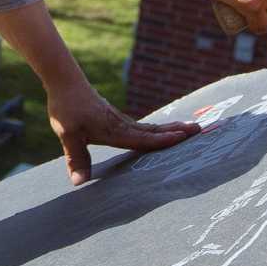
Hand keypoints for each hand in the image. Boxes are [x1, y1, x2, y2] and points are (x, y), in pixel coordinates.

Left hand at [46, 83, 200, 184]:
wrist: (65, 81)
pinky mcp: (116, 118)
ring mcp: (121, 120)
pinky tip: (162, 131)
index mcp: (115, 130)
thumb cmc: (67, 108)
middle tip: (201, 130)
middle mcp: (122, 125)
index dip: (163, 140)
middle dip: (177, 132)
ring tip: (191, 128)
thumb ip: (77, 158)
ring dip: (171, 129)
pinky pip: (142, 126)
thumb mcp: (68, 135)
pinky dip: (157, 129)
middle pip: (154, 131)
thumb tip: (80, 184)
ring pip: (150, 127)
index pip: (143, 138)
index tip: (183, 138)